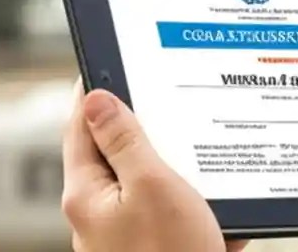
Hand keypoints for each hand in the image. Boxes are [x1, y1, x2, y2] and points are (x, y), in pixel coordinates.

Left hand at [61, 79, 247, 251]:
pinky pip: (171, 209)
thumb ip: (125, 142)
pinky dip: (194, 201)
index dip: (95, 91)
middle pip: (116, 153)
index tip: (112, 63)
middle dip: (147, 128)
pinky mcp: (151, 243)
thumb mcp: (152, 187)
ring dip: (177, 167)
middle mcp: (99, 213)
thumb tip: (96, 101)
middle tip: (170, 103)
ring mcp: (124, 230)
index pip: (81, 127)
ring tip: (205, 158)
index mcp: (87, 194)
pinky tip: (217, 204)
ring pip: (148, 181)